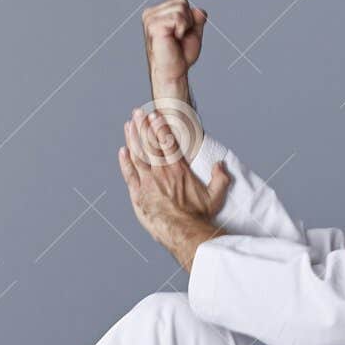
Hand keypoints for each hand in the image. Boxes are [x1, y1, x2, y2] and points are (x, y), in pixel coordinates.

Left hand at [118, 108, 227, 269]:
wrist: (183, 232)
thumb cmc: (198, 217)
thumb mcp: (215, 197)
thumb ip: (219, 179)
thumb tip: (221, 166)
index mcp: (178, 169)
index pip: (167, 142)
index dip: (160, 126)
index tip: (154, 114)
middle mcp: (161, 172)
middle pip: (150, 143)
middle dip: (143, 125)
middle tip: (137, 112)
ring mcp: (148, 182)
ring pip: (137, 155)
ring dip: (132, 138)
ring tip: (128, 124)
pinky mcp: (138, 194)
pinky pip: (129, 174)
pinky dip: (125, 161)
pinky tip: (122, 151)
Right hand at [142, 0, 206, 84]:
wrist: (173, 73)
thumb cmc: (180, 56)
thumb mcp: (193, 34)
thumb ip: (196, 20)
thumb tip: (199, 10)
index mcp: (156, 13)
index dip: (188, 17)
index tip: (181, 34)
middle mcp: (150, 13)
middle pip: (181, 1)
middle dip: (188, 20)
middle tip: (179, 38)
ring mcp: (150, 18)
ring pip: (181, 7)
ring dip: (185, 26)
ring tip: (175, 39)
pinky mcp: (154, 25)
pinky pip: (178, 17)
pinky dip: (182, 29)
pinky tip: (173, 39)